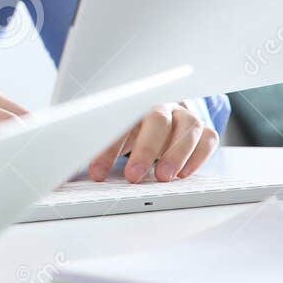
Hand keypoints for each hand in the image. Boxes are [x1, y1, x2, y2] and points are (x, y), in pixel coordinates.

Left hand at [87, 102, 217, 182]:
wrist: (166, 113)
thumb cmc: (135, 128)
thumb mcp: (116, 135)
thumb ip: (99, 150)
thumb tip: (73, 177)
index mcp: (133, 105)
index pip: (119, 124)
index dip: (108, 150)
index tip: (97, 172)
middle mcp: (162, 107)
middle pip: (156, 120)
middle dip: (145, 149)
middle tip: (133, 176)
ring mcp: (185, 116)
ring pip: (188, 127)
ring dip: (175, 154)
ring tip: (163, 177)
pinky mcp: (204, 129)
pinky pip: (208, 138)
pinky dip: (198, 156)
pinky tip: (184, 174)